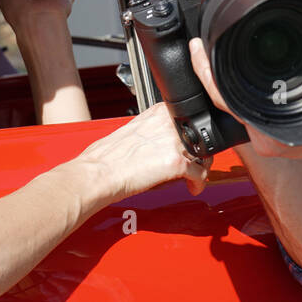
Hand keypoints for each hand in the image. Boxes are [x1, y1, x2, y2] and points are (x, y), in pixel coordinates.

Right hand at [77, 102, 210, 200]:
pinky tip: (193, 188)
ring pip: (203, 155)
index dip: (189, 139)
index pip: (187, 123)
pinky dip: (199, 184)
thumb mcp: (132, 132)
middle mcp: (168, 124)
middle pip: (197, 139)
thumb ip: (152, 133)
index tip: (188, 149)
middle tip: (194, 166)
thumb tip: (161, 143)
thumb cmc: (106, 157)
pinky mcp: (176, 163)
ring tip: (193, 178)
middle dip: (198, 154)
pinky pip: (199, 174)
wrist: (98, 173)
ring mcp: (174, 142)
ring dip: (200, 168)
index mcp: (158, 113)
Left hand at [185, 36, 301, 161]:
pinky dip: (231, 85)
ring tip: (205, 52)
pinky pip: (240, 105)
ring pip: (229, 103)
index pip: (223, 98)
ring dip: (217, 78)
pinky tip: (225, 67)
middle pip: (221, 99)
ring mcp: (261, 133)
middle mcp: (262, 132)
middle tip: (196, 46)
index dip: (205, 72)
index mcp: (272, 126)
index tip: (197, 48)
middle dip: (205, 72)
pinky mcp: (263, 128)